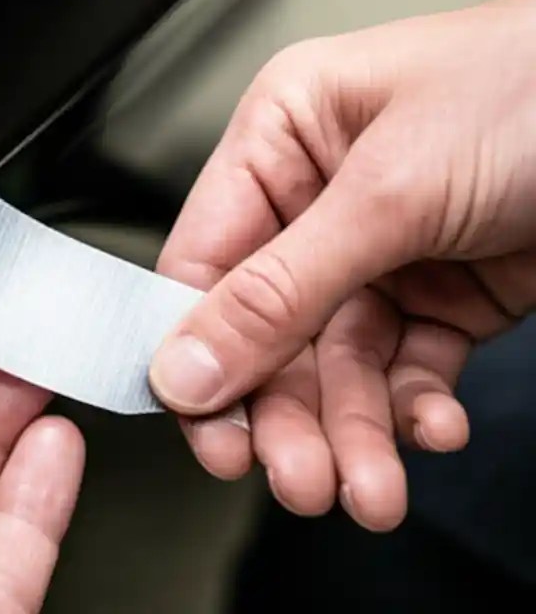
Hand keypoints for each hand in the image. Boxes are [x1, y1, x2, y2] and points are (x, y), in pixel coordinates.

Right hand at [149, 0, 535, 530]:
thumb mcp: (393, 192)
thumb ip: (281, 290)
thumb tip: (183, 367)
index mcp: (283, 139)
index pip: (204, 263)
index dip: (198, 353)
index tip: (208, 433)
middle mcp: (320, 199)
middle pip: (271, 331)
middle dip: (290, 413)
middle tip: (301, 480)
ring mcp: (383, 250)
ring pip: (339, 365)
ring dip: (356, 432)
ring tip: (370, 490)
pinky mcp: (445, 293)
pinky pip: (410, 368)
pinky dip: (418, 408)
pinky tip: (435, 428)